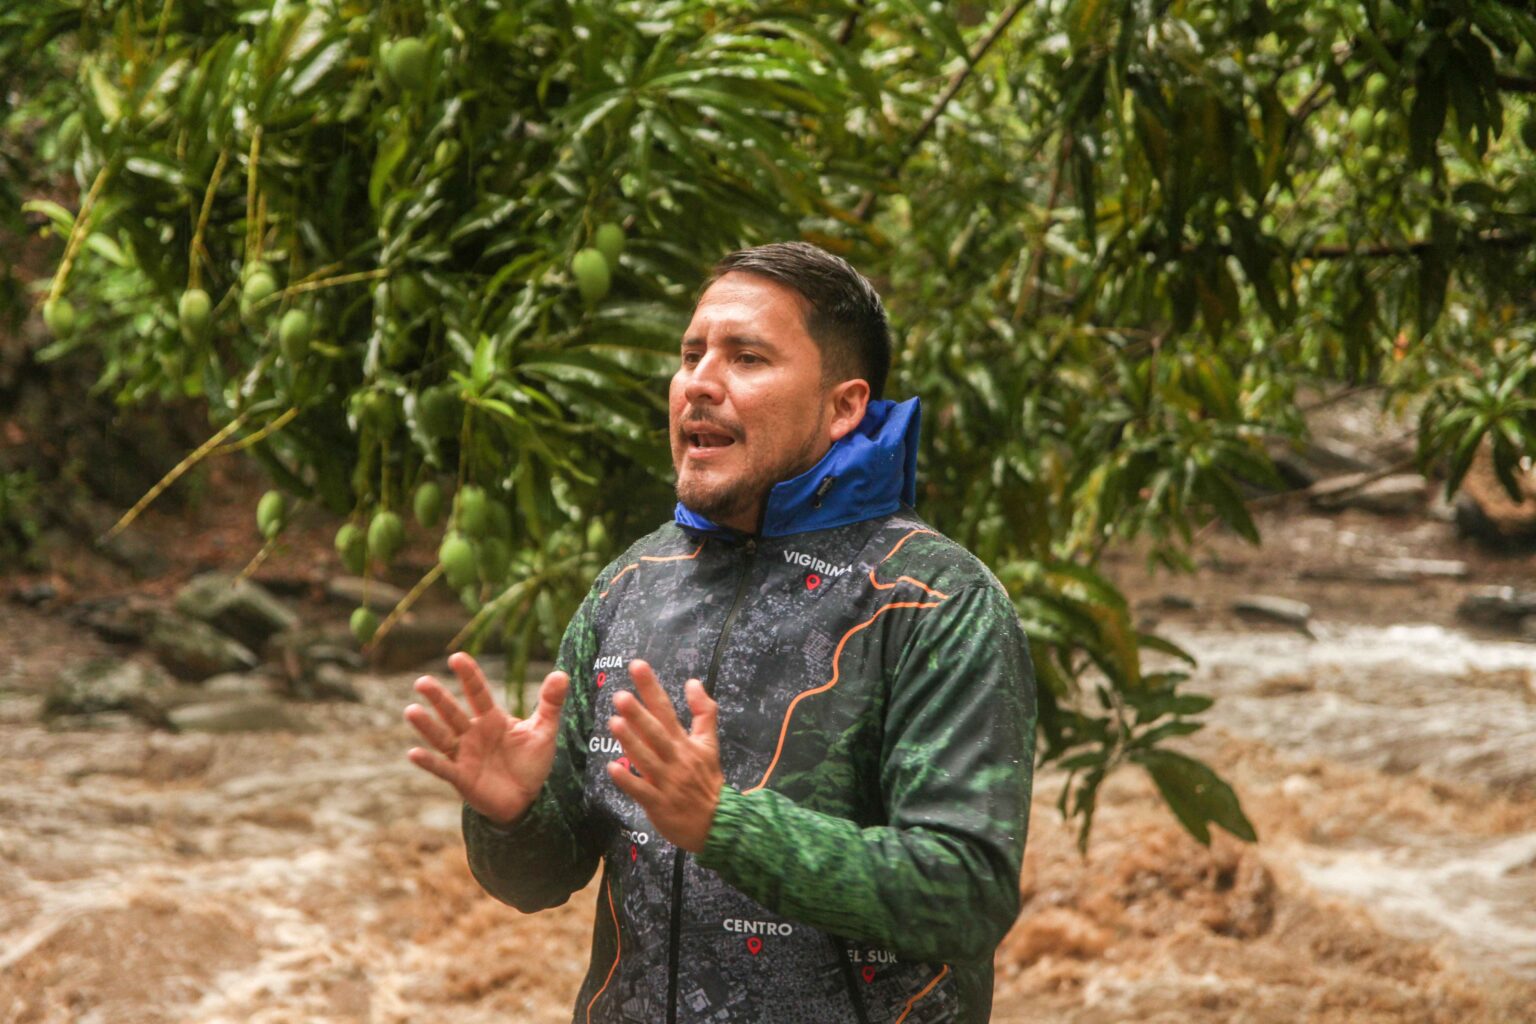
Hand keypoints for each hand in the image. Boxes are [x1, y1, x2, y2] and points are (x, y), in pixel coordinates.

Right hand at [404, 651, 568, 825]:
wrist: (526, 801)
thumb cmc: (531, 763)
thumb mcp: (544, 731)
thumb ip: (551, 703)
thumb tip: (561, 674)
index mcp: (492, 719)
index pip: (477, 693)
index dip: (468, 676)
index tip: (456, 657)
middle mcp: (473, 734)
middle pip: (453, 712)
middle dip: (438, 698)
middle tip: (422, 681)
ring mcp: (464, 755)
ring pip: (442, 737)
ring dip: (426, 725)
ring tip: (411, 711)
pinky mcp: (461, 778)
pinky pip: (442, 768)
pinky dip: (429, 762)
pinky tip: (414, 753)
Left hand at [608, 659, 723, 853]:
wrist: (717, 823)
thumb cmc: (707, 780)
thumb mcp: (710, 744)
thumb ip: (703, 712)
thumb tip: (693, 681)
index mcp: (685, 743)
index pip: (666, 709)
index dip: (651, 688)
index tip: (637, 666)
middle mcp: (676, 759)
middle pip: (656, 733)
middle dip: (639, 714)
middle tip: (620, 696)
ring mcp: (667, 782)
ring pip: (647, 759)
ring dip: (631, 742)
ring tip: (614, 723)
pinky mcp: (659, 804)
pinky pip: (642, 791)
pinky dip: (627, 780)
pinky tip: (612, 768)